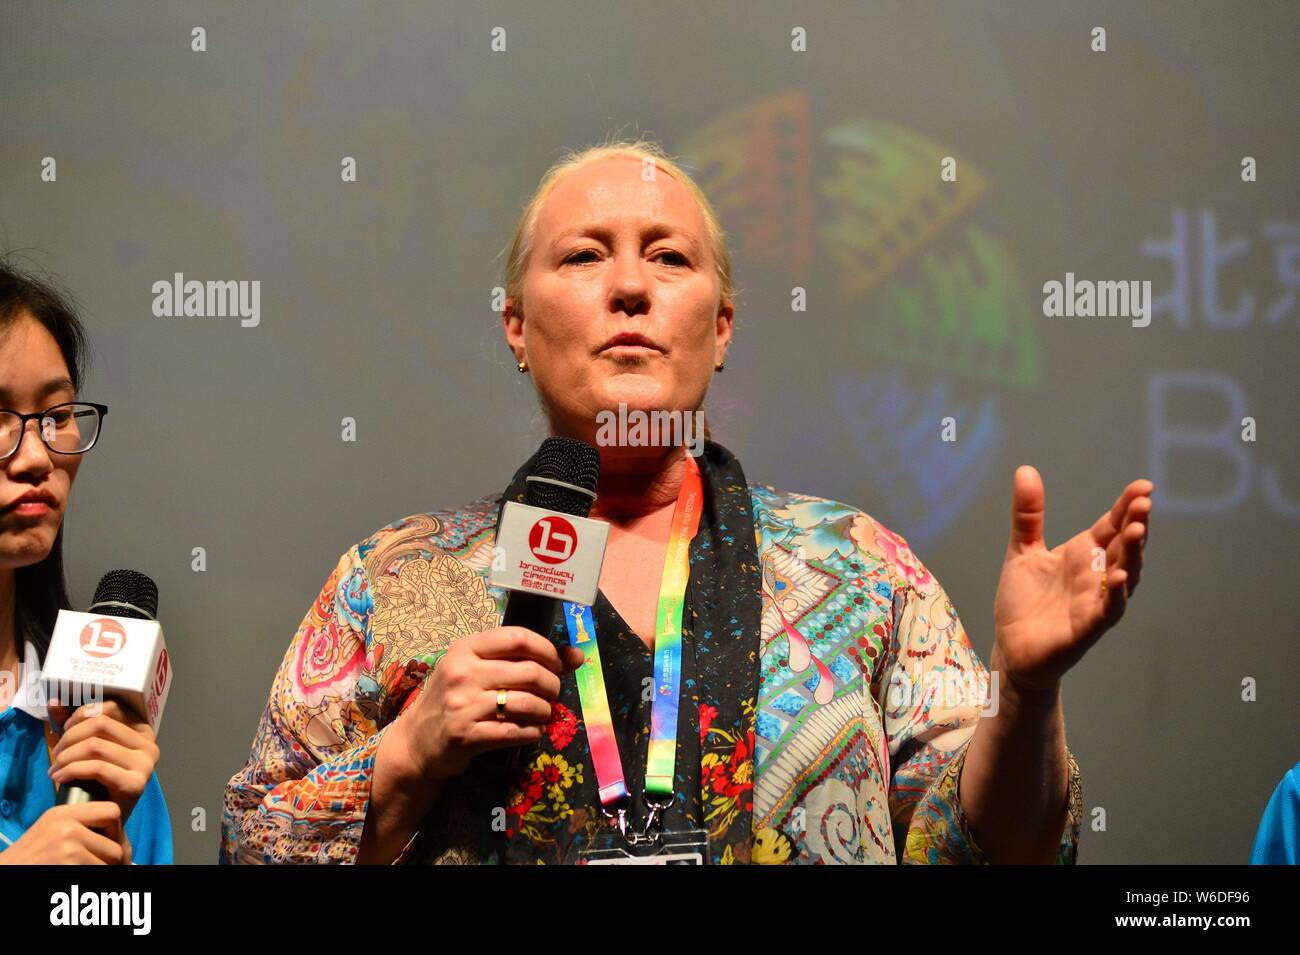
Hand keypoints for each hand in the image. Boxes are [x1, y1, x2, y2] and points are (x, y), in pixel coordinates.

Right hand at [0, 802, 130, 864]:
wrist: (8, 870)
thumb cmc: (33, 856)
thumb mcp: (52, 829)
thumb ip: (81, 825)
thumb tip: (123, 840)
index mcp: (63, 813)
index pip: (112, 811)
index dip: (114, 828)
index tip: (106, 840)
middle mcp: (67, 825)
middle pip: (116, 842)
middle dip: (112, 856)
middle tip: (101, 862)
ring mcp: (68, 845)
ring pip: (112, 859)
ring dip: (104, 867)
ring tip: (88, 867)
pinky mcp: (68, 862)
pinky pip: (100, 870)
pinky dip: (94, 874)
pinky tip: (77, 873)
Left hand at [47, 699, 159, 823]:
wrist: (105, 822)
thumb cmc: (96, 782)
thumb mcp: (86, 747)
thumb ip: (72, 724)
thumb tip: (54, 701)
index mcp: (142, 730)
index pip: (111, 707)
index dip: (81, 714)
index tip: (64, 729)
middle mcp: (149, 744)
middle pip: (101, 724)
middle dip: (70, 737)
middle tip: (56, 753)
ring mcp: (146, 764)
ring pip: (96, 745)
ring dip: (66, 756)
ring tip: (54, 768)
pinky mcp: (136, 783)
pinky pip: (97, 767)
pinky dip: (71, 771)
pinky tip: (59, 777)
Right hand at [387, 627, 584, 783]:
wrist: (417, 741)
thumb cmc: (454, 699)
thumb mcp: (479, 670)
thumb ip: (523, 659)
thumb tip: (576, 655)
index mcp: (465, 649)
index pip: (518, 638)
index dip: (547, 651)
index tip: (556, 665)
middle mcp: (462, 673)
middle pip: (530, 672)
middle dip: (553, 685)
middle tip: (553, 694)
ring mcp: (462, 705)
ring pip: (528, 703)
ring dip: (546, 711)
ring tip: (544, 714)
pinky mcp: (466, 735)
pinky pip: (516, 731)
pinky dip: (533, 732)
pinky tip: (532, 731)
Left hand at [992, 466, 1152, 694]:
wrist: (1012, 648)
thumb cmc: (1023, 602)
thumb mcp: (1022, 551)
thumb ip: (1028, 514)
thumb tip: (1025, 469)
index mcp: (1084, 554)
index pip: (1112, 525)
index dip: (1127, 507)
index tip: (1143, 486)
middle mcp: (1097, 576)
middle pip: (1123, 547)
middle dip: (1135, 525)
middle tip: (1144, 502)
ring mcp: (1095, 602)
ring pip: (1124, 576)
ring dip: (1132, 555)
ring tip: (1136, 532)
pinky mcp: (1087, 629)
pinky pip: (1107, 610)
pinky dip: (1115, 595)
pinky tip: (1120, 578)